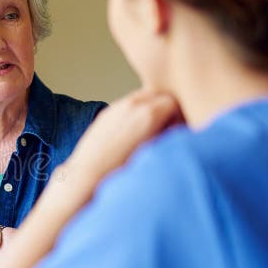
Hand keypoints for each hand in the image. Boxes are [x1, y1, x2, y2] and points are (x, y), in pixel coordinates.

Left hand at [62, 88, 181, 190]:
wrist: (89, 173)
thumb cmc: (122, 169)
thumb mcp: (154, 150)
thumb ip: (168, 133)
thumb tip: (177, 127)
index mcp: (149, 114)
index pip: (174, 101)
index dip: (178, 114)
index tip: (176, 128)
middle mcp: (133, 105)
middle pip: (159, 94)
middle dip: (165, 107)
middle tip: (165, 126)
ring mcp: (117, 106)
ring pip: (142, 96)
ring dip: (150, 107)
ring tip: (148, 129)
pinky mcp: (106, 112)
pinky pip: (127, 103)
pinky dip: (135, 110)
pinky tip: (132, 131)